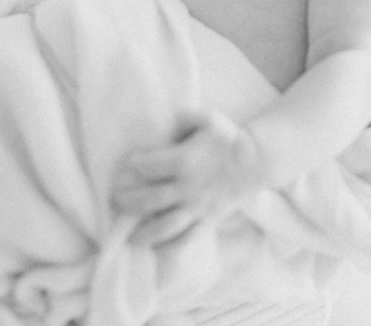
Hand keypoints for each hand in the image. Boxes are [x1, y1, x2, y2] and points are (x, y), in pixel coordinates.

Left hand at [112, 110, 262, 246]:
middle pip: (149, 200)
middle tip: (114, 201)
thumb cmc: (229, 138)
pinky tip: (157, 251)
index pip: (148, 165)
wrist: (257, 160)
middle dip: (127, 202)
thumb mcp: (207, 118)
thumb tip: (163, 125)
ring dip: (144, 233)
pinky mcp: (206, 219)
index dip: (133, 164)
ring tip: (129, 237)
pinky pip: (187, 239)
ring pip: (165, 226)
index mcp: (185, 161)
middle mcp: (188, 187)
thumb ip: (182, 118)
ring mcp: (197, 207)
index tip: (126, 164)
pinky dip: (171, 248)